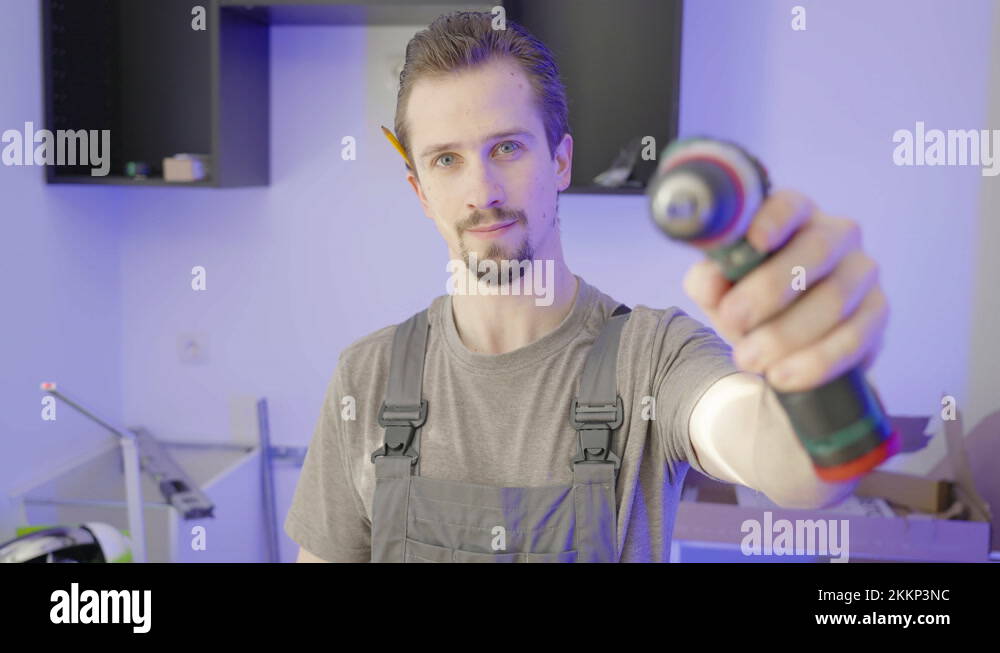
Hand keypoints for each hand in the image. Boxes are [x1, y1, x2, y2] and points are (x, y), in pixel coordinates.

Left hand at [682, 189, 888, 392]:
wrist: (783, 339)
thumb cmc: (749, 298)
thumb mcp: (719, 289)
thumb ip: (709, 280)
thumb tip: (712, 280)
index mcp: (794, 216)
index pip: (790, 205)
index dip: (775, 220)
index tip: (755, 241)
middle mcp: (837, 235)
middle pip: (816, 251)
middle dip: (770, 289)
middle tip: (733, 320)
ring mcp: (862, 273)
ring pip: (835, 299)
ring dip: (787, 334)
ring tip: (748, 358)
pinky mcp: (877, 314)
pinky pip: (855, 338)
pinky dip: (816, 361)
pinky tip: (783, 375)